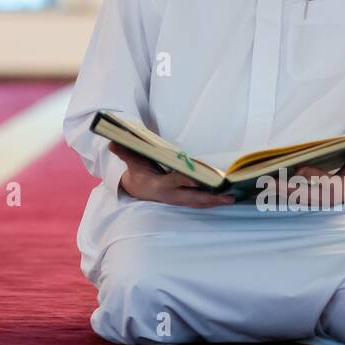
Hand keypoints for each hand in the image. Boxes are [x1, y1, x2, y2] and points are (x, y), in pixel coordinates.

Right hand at [108, 142, 238, 207]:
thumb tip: (112, 141)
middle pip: (193, 197)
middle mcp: (171, 195)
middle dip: (210, 198)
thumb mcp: (132, 162)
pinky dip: (213, 203)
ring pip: (199, 202)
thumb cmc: (138, 173)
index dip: (184, 180)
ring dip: (215, 202)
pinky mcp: (184, 200)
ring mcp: (179, 200)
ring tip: (232, 199)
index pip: (173, 182)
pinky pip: (200, 203)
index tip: (195, 177)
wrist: (137, 190)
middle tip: (227, 196)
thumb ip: (126, 151)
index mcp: (159, 185)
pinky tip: (226, 199)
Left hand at [261, 143, 344, 207]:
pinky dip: (282, 195)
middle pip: (303, 194)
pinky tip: (267, 188)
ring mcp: (318, 201)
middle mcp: (326, 197)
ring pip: (296, 198)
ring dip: (280, 192)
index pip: (323, 182)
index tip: (298, 168)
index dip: (311, 175)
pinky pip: (295, 199)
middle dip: (286, 189)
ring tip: (263, 184)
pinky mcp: (312, 201)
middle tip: (269, 183)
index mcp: (338, 187)